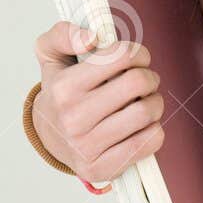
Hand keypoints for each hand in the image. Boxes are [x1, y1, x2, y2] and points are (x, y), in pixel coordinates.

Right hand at [30, 22, 165, 184]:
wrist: (49, 136)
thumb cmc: (59, 92)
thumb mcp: (50, 54)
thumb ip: (64, 34)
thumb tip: (91, 37)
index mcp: (64, 87)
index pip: (121, 57)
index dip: (138, 53)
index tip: (137, 59)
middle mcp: (73, 118)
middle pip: (139, 82)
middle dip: (149, 77)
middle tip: (143, 81)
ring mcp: (87, 146)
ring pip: (147, 112)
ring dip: (154, 102)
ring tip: (143, 102)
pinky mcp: (101, 169)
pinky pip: (149, 142)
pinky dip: (154, 129)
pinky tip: (141, 126)